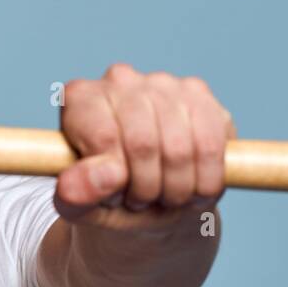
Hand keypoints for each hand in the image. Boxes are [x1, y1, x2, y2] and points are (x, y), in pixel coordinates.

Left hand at [55, 63, 235, 228]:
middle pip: (143, 143)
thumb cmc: (106, 198)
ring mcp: (163, 82)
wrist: (149, 200)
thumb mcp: (80, 207)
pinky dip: (205, 183)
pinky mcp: (201, 95)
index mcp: (79, 98)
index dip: (113, 181)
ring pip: (180, 148)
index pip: (104, 138)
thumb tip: (108, 175)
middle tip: (139, 201)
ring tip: (163, 197)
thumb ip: (76, 195)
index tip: (111, 197)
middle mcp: (120, 80)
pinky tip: (192, 190)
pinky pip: (211, 146)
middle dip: (145, 189)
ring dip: (176, 190)